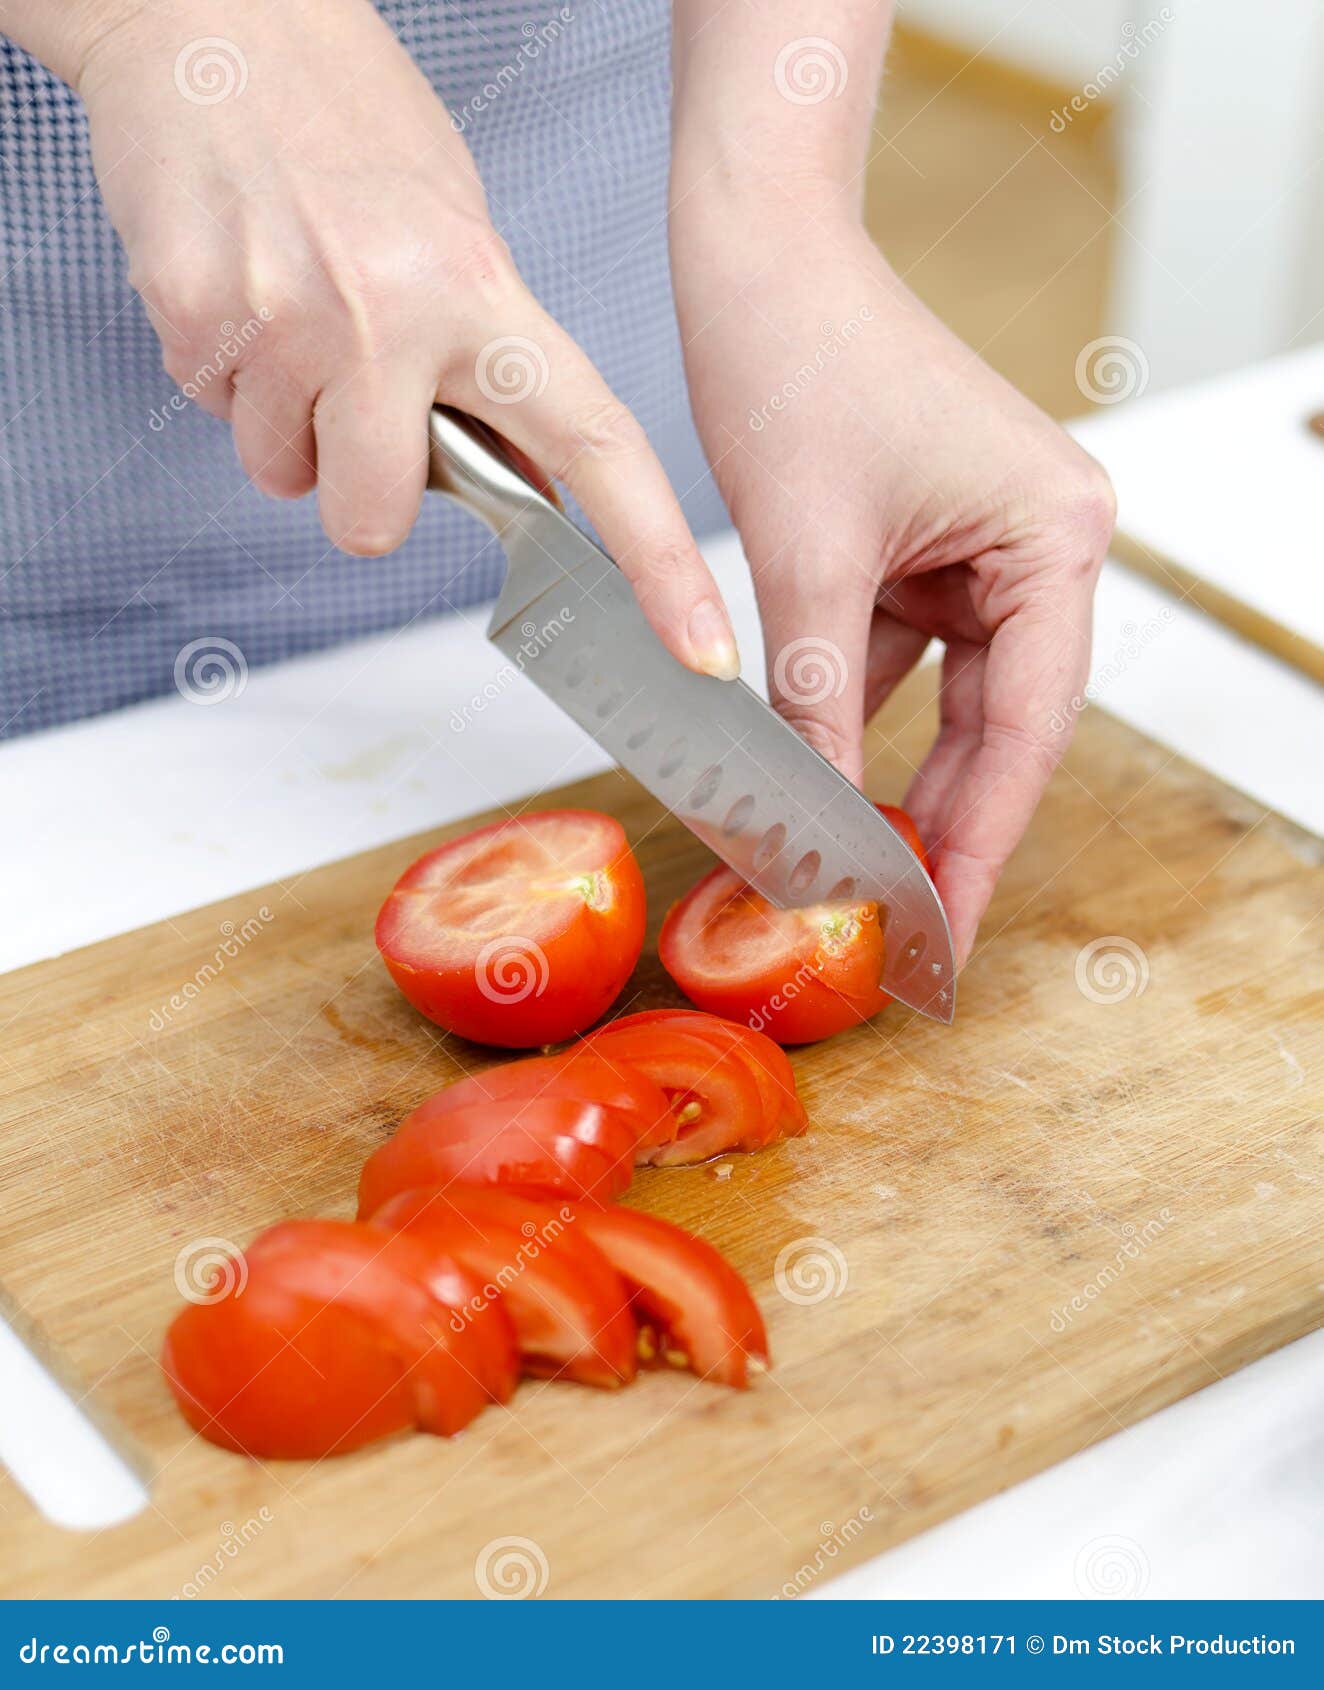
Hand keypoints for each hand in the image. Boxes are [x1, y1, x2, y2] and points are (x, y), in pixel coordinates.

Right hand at [68, 0, 737, 675]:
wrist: (212, 17)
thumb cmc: (348, 122)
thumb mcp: (464, 240)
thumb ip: (497, 369)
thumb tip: (536, 487)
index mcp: (483, 295)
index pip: (598, 448)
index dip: (657, 562)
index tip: (701, 648)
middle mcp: (390, 315)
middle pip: (375, 520)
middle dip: (363, 485)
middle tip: (356, 395)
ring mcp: (286, 320)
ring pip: (285, 476)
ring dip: (290, 424)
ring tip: (295, 312)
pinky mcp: (194, 319)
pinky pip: (216, 414)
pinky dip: (229, 377)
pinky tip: (246, 290)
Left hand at [672, 201, 1114, 962]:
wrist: (756, 255)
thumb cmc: (797, 363)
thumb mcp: (805, 561)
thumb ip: (812, 707)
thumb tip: (806, 835)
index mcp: (1055, 537)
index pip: (1028, 729)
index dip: (984, 842)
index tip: (950, 933)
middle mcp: (1041, 543)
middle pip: (997, 725)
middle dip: (940, 824)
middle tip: (903, 932)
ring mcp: (983, 546)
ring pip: (946, 703)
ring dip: (892, 778)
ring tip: (857, 878)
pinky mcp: (923, 546)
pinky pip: (898, 659)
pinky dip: (853, 717)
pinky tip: (819, 787)